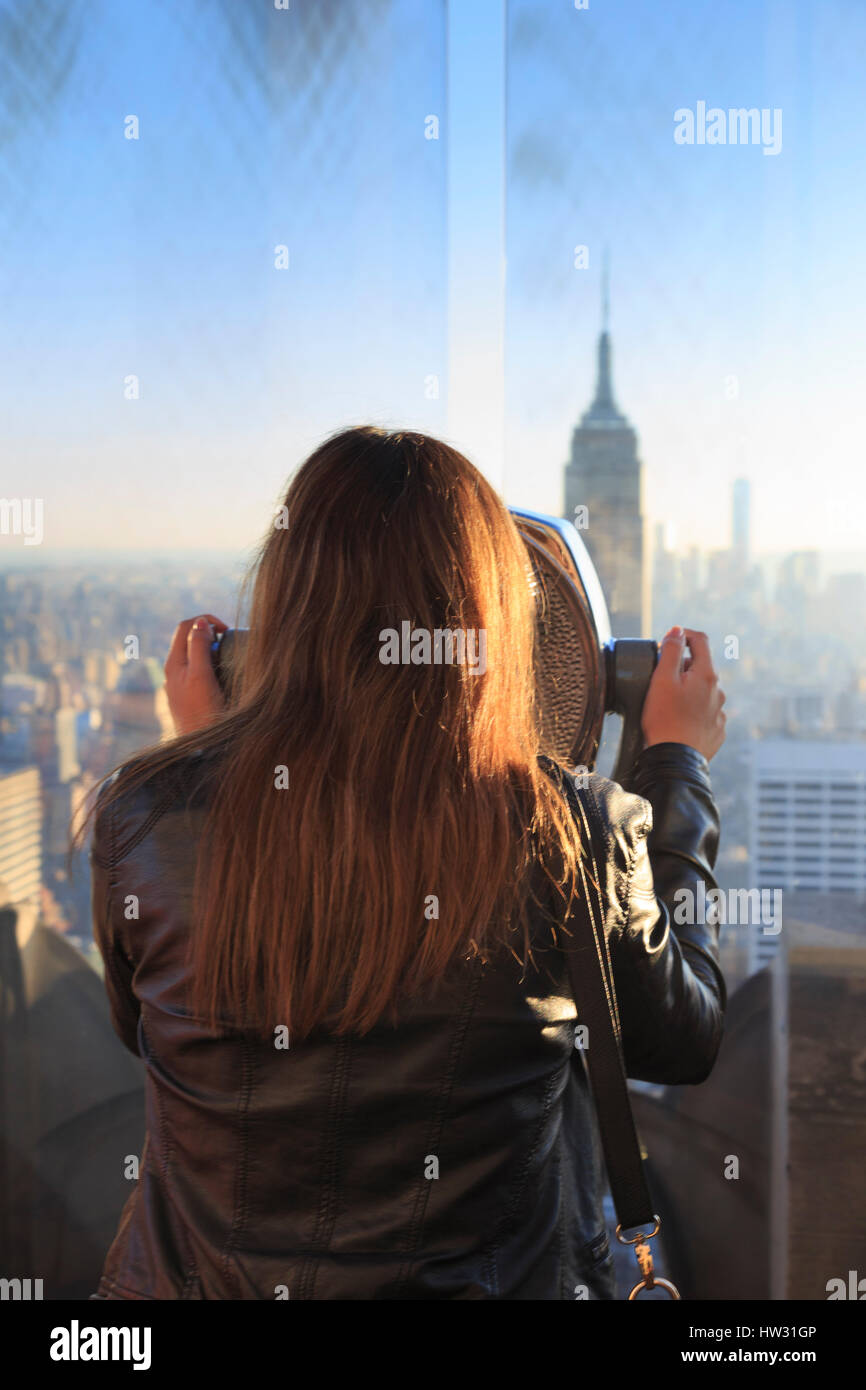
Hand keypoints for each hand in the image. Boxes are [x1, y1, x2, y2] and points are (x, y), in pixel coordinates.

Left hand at [164, 614, 227, 735]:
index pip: (186, 626)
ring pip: (193, 655)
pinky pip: (196, 671)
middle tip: (229, 642)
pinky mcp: (187, 696)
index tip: (226, 630)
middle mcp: (172, 671)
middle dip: (209, 633)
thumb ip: (198, 647)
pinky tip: (223, 676)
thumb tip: (200, 622)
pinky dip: (210, 665)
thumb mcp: (202, 676)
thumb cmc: (202, 713)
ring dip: (211, 649)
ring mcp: (179, 684)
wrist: (199, 749)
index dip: (206, 621)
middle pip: (187, 639)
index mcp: (174, 663)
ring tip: (228, 658)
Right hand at [641, 627, 725, 760]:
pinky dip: (692, 711)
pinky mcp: (716, 730)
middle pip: (701, 667)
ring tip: (667, 705)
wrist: (675, 761)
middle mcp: (718, 691)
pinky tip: (678, 721)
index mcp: (706, 675)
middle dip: (682, 666)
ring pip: (703, 691)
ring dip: (687, 691)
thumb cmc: (665, 719)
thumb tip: (677, 631)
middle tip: (659, 678)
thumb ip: (670, 651)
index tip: (666, 642)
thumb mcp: (662, 679)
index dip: (683, 635)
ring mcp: (719, 712)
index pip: (700, 640)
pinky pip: (705, 713)